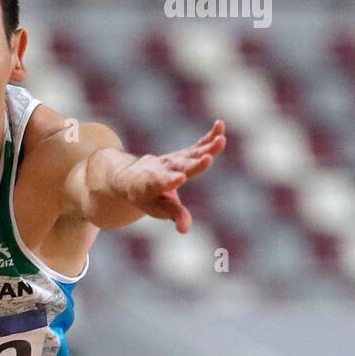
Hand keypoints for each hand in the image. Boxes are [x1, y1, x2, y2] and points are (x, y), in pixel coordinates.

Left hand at [98, 120, 226, 233]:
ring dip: (207, 147)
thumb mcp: (156, 208)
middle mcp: (163, 168)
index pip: (162, 182)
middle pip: (180, 166)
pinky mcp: (183, 154)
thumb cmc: (147, 197)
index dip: (170, 181)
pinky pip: (197, 145)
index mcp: (152, 184)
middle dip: (194, 164)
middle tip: (208, 159)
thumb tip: (185, 230)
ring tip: (221, 140)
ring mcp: (174, 159)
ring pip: (191, 153)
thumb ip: (173, 215)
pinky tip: (220, 125)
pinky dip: (209, 137)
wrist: (133, 176)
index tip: (180, 179)